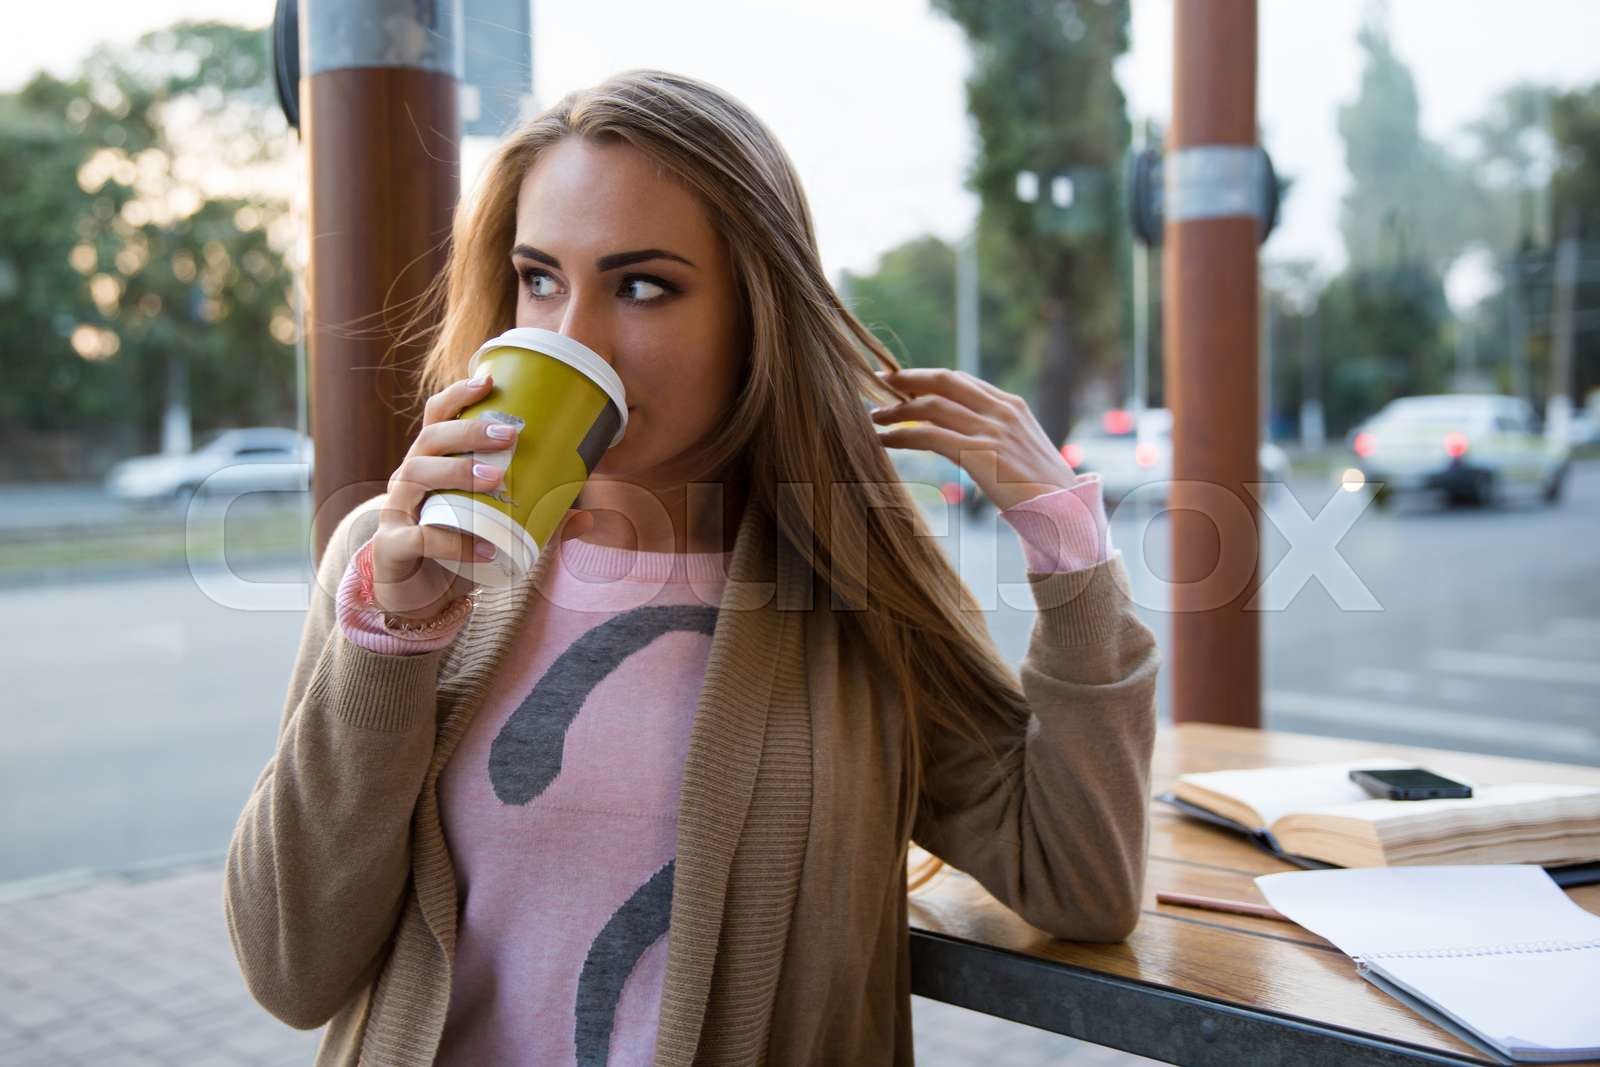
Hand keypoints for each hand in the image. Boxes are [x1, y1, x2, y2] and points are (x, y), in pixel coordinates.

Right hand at [374, 372, 593, 618]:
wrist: (418, 598)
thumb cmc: (456, 550)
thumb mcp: (496, 530)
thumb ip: (538, 522)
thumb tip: (588, 517)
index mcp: (431, 462)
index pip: (436, 417)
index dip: (458, 395)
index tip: (490, 381)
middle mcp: (409, 478)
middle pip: (429, 440)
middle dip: (468, 432)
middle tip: (511, 435)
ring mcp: (396, 511)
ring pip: (417, 476)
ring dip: (457, 472)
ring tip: (496, 479)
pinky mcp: (393, 547)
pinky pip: (419, 537)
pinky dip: (452, 541)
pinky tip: (484, 548)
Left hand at [869, 367, 1077, 511]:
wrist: (1066, 513)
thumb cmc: (1043, 491)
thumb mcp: (1020, 452)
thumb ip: (995, 437)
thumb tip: (962, 438)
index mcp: (1012, 406)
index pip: (960, 380)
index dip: (926, 378)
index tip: (900, 383)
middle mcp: (1001, 411)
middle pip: (943, 381)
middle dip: (906, 380)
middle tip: (877, 384)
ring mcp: (991, 430)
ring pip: (931, 406)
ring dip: (896, 410)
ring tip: (874, 418)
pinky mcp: (980, 454)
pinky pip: (929, 435)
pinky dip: (901, 435)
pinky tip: (884, 441)